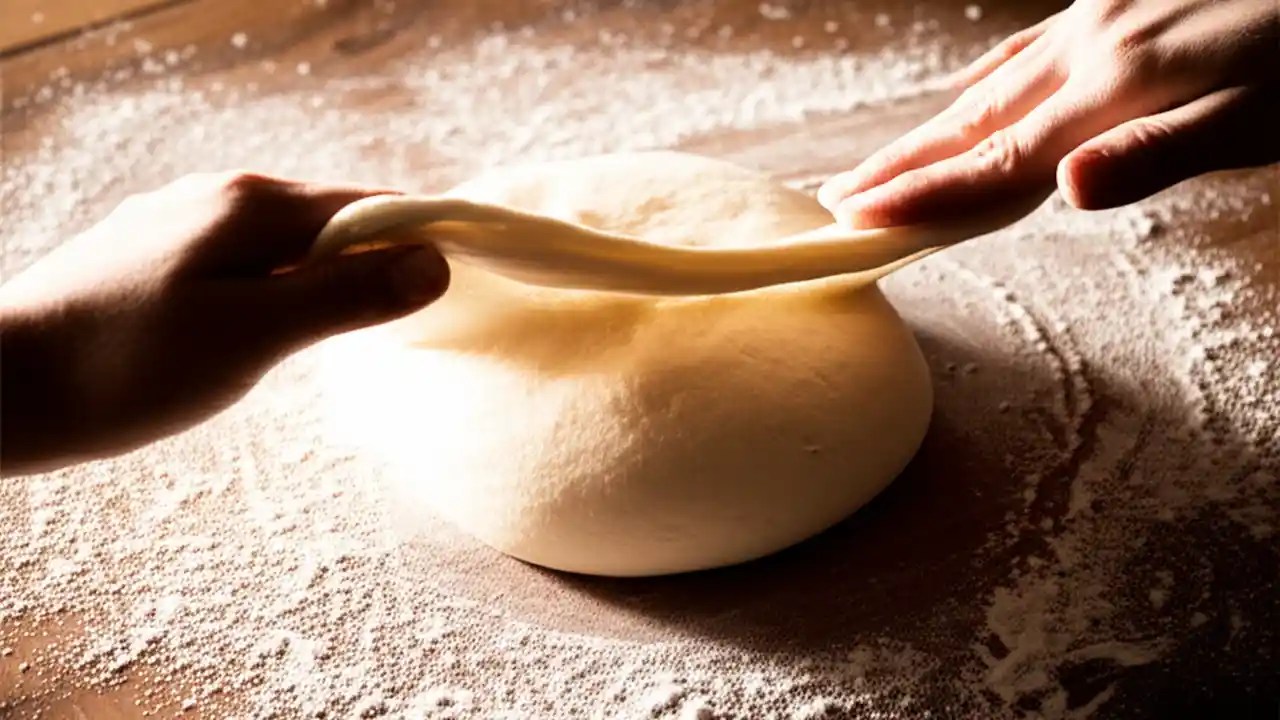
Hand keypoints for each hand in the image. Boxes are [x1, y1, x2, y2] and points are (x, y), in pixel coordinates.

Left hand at [0, 172, 448, 474]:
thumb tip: (435, 262)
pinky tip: (262, 331)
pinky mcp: (155, 253)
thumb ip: (346, 296)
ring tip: (331, 338)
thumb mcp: (255, 336)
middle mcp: (220, 195)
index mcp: (253, 204)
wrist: (3, 389)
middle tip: (397, 330)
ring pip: (287, 244)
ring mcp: (182, 220)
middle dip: (372, 265)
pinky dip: (276, 289)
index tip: (459, 286)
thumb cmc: (131, 366)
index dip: (422, 242)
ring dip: (322, 281)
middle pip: (331, 221)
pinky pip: (245, 260)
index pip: (372, 207)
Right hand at [819, 0, 1279, 227]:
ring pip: (990, 87)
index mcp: (1111, 88)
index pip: (997, 160)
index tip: (859, 218)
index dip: (924, 192)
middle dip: (900, 164)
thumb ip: (1157, 154)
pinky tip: (969, 89)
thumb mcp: (1254, 118)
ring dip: (929, 130)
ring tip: (880, 162)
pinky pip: (1024, 51)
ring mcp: (1093, 22)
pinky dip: (983, 81)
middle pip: (972, 122)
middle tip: (836, 197)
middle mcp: (1086, 50)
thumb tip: (1069, 188)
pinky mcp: (1110, 8)